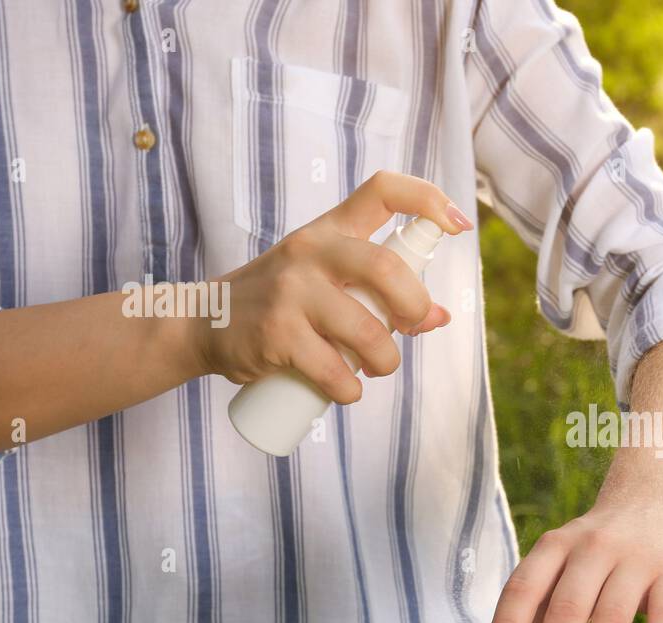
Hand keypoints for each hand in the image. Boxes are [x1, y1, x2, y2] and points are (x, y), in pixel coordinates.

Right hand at [190, 171, 474, 402]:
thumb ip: (379, 293)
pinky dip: (349, 391)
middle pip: (386, 266)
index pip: (381, 190)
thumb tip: (440, 316)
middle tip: (411, 328)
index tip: (458, 225)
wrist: (203, 323)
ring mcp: (291, 291)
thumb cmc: (281, 302)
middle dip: (414, 305)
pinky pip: (334, 370)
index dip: (427, 199)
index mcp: (329, 231)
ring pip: (367, 330)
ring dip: (385, 360)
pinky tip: (346, 391)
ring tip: (376, 368)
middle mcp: (310, 252)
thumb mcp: (325, 281)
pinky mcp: (277, 333)